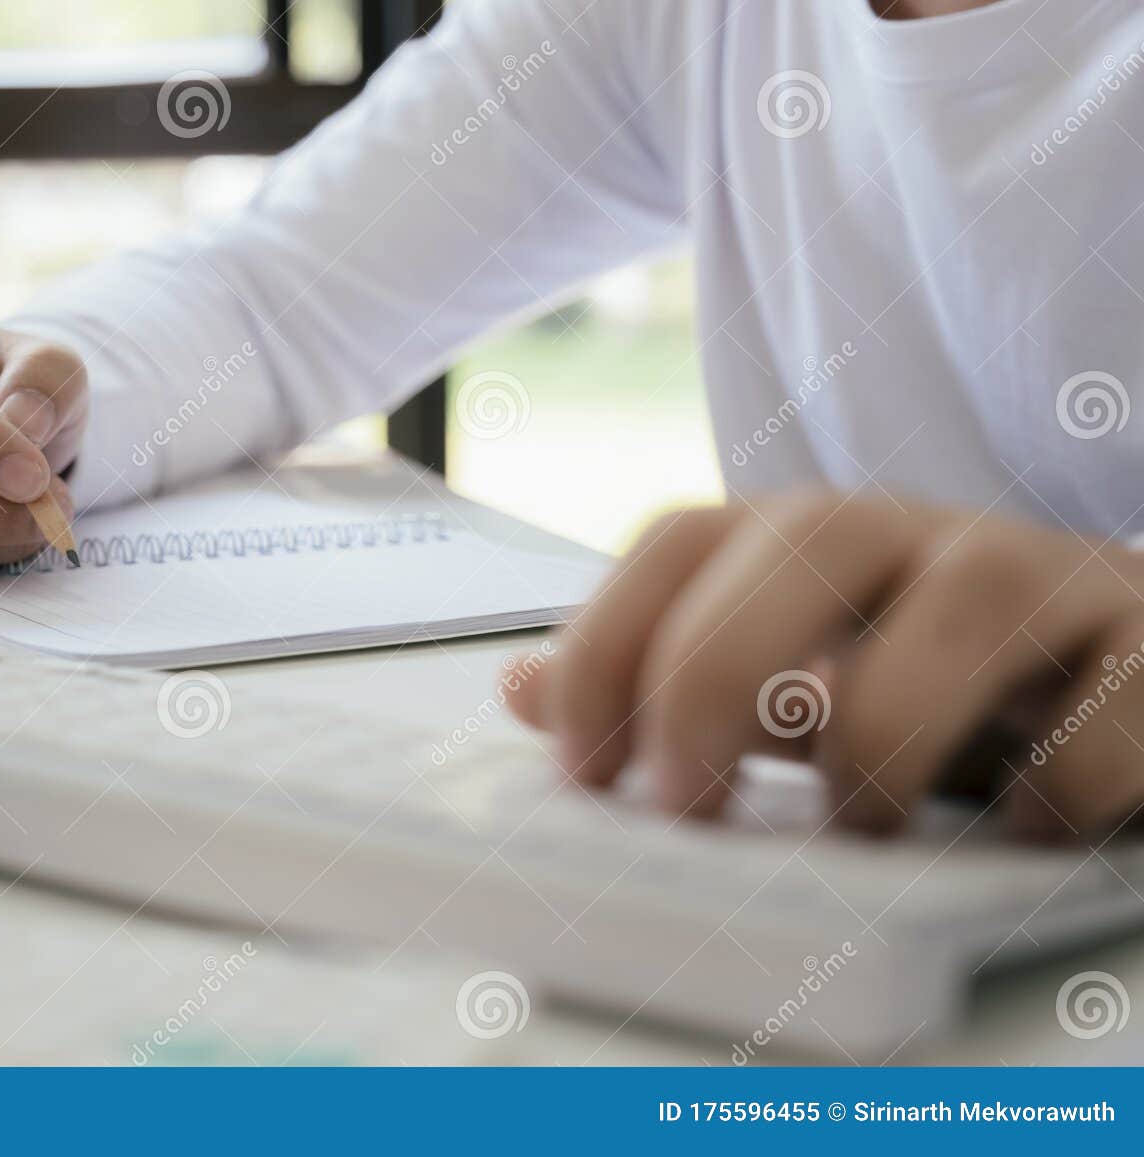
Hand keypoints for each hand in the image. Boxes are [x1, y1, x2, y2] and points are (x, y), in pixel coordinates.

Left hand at [508, 491, 1143, 840]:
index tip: (580, 767)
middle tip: (683, 803)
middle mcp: (922, 534)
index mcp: (813, 539)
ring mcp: (1047, 578)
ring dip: (888, 732)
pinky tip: (1021, 828)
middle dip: (717, 672)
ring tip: (861, 826)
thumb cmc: (942, 687)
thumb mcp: (799, 679)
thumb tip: (521, 689)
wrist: (1130, 672)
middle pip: (805, 538)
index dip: (608, 640)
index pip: (682, 538)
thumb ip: (675, 681)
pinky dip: (1056, 783)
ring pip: (967, 603)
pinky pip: (1117, 705)